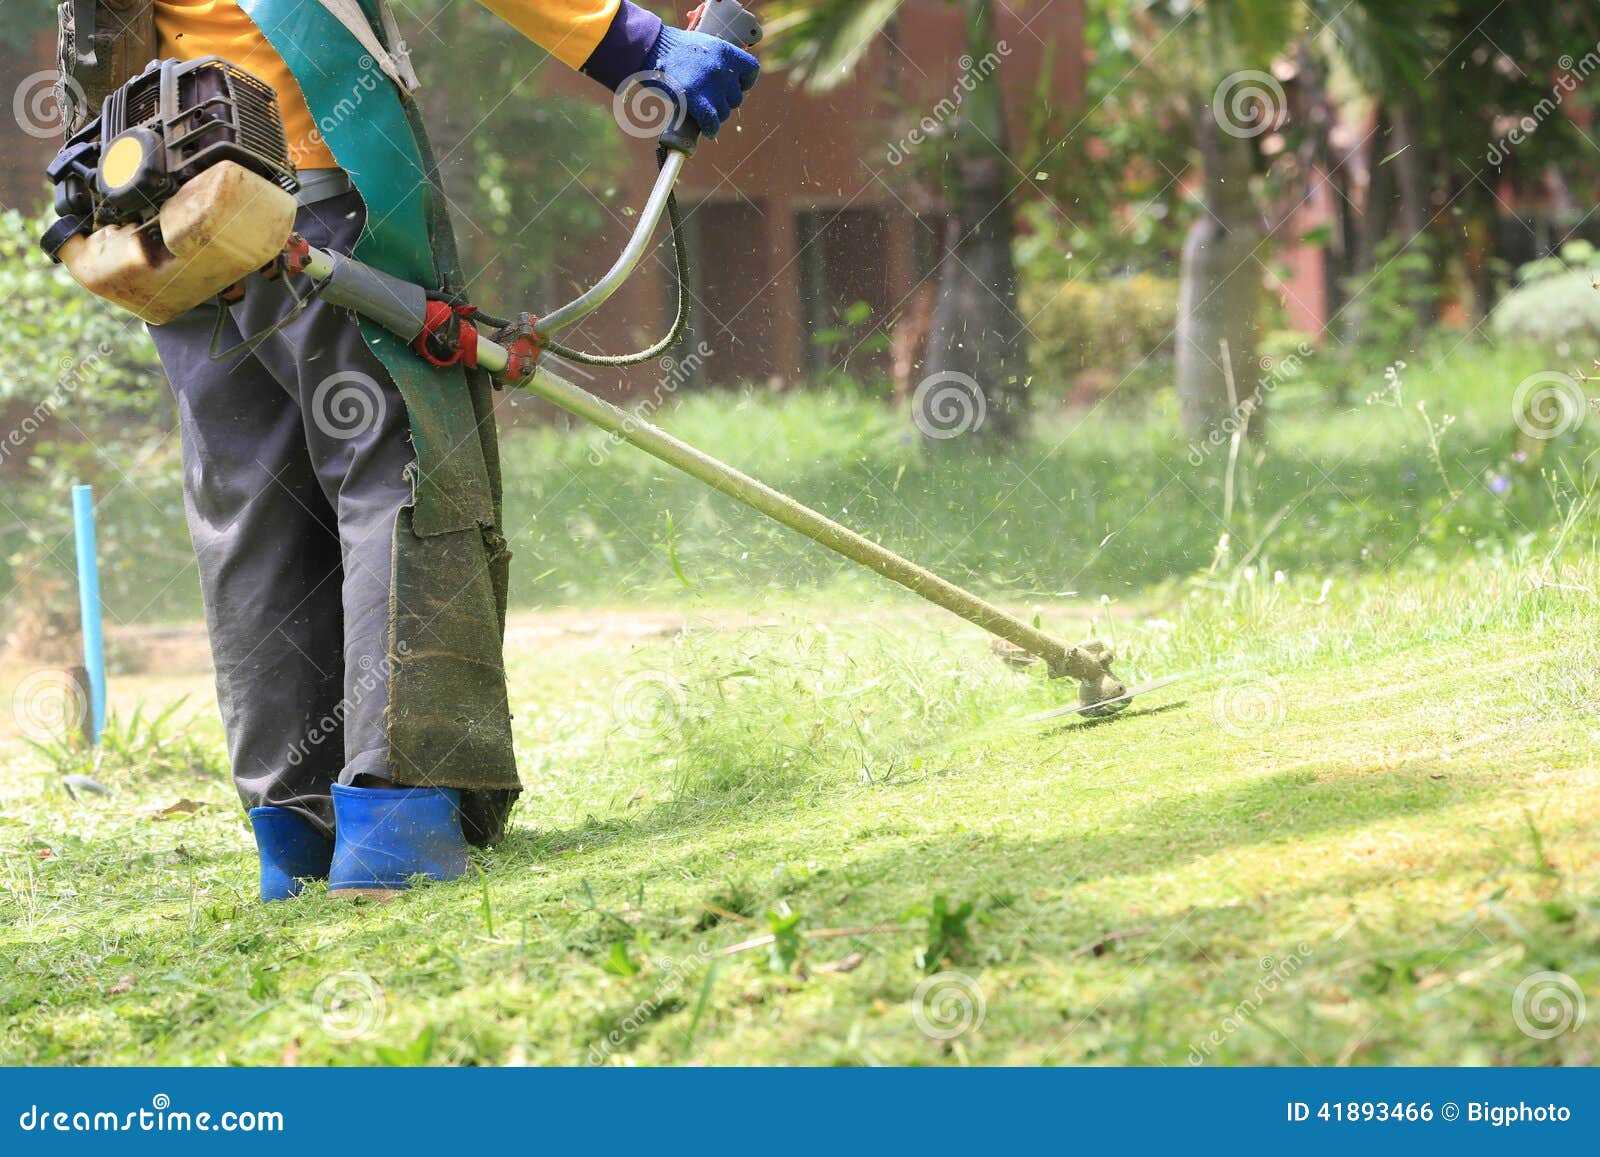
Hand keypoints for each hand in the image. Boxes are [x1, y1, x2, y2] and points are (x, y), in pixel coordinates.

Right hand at [641, 24, 759, 139]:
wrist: (651, 48)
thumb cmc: (672, 48)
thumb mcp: (703, 44)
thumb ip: (717, 61)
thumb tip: (726, 84)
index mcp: (726, 51)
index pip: (751, 70)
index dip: (745, 82)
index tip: (735, 85)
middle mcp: (722, 68)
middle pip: (736, 97)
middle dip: (724, 101)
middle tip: (709, 100)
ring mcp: (710, 85)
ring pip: (724, 112)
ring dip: (715, 116)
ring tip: (702, 111)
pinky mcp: (695, 99)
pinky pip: (711, 122)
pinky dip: (710, 129)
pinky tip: (708, 131)